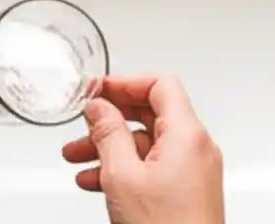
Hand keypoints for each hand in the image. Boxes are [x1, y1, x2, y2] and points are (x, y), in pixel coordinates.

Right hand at [62, 76, 223, 223]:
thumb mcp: (122, 176)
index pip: (159, 85)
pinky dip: (124, 169)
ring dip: (110, 147)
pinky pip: (152, 168)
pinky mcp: (187, 192)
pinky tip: (95, 182)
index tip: (96, 89)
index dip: (124, 82)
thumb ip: (107, 134)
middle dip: (110, 118)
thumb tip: (98, 107)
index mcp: (187, 134)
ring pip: (146, 144)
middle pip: (150, 113)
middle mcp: (196, 148)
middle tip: (83, 122)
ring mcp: (193, 171)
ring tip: (78, 157)